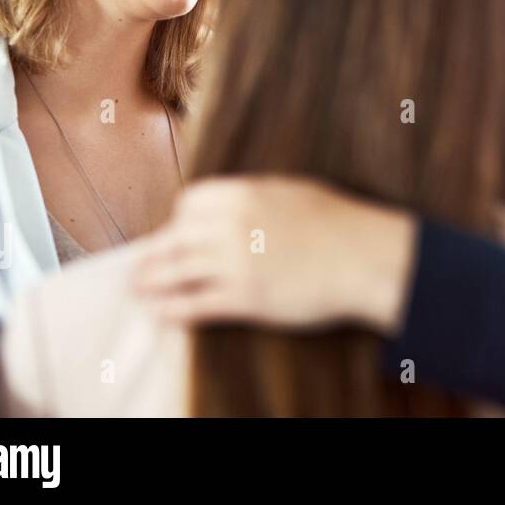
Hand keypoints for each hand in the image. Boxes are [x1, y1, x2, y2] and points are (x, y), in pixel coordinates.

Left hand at [130, 175, 417, 332]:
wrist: (367, 258)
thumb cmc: (341, 223)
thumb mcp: (294, 191)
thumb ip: (256, 196)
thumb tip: (231, 203)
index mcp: (245, 193)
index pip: (189, 202)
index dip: (178, 220)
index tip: (177, 233)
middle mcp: (233, 224)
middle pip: (174, 237)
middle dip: (153, 254)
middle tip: (139, 266)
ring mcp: (236, 262)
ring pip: (176, 271)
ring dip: (151, 282)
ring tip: (138, 288)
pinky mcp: (245, 298)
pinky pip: (194, 305)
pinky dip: (171, 310)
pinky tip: (161, 313)